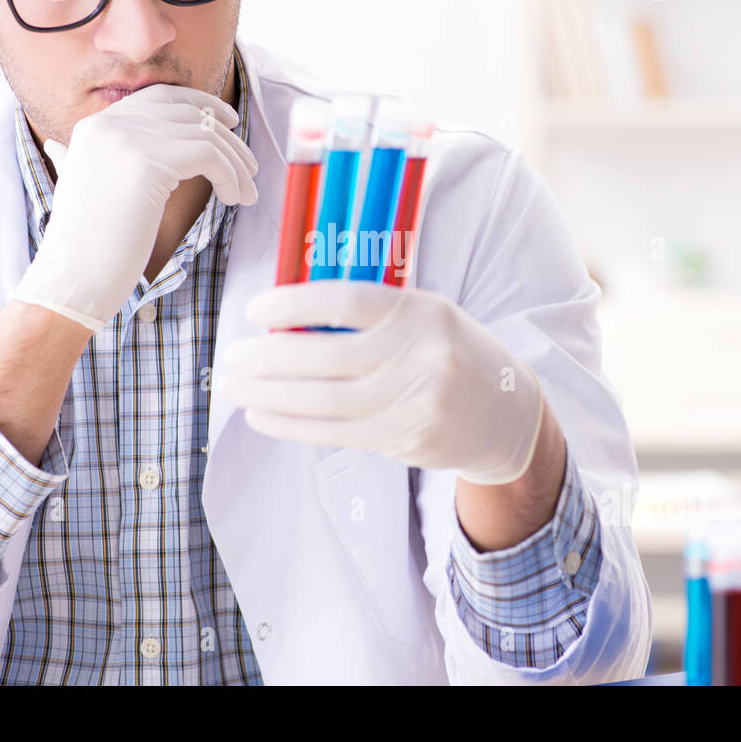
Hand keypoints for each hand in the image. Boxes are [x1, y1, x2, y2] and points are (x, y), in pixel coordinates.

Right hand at [10, 84, 257, 331]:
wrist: (73, 279)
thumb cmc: (87, 247)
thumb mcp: (80, 188)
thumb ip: (80, 160)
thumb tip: (56, 148)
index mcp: (95, 126)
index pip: (159, 97)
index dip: (200, 105)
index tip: (228, 124)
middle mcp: (109, 124)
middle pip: (188, 112)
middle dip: (227, 138)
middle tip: (249, 166)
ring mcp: (127, 139)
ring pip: (205, 134)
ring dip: (236, 163)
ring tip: (247, 193)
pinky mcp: (148, 161)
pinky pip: (210, 155)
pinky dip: (230, 176)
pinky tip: (234, 198)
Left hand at [216, 280, 544, 484]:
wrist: (508, 414)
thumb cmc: (449, 352)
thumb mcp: (424, 315)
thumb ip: (368, 316)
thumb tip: (287, 319)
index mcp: (422, 312)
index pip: (347, 302)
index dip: (295, 303)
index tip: (255, 309)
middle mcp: (422, 356)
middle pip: (328, 358)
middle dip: (269, 359)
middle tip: (232, 356)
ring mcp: (415, 403)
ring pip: (326, 402)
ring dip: (270, 395)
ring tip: (234, 386)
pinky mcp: (405, 439)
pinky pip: (336, 433)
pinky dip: (291, 425)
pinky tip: (262, 415)